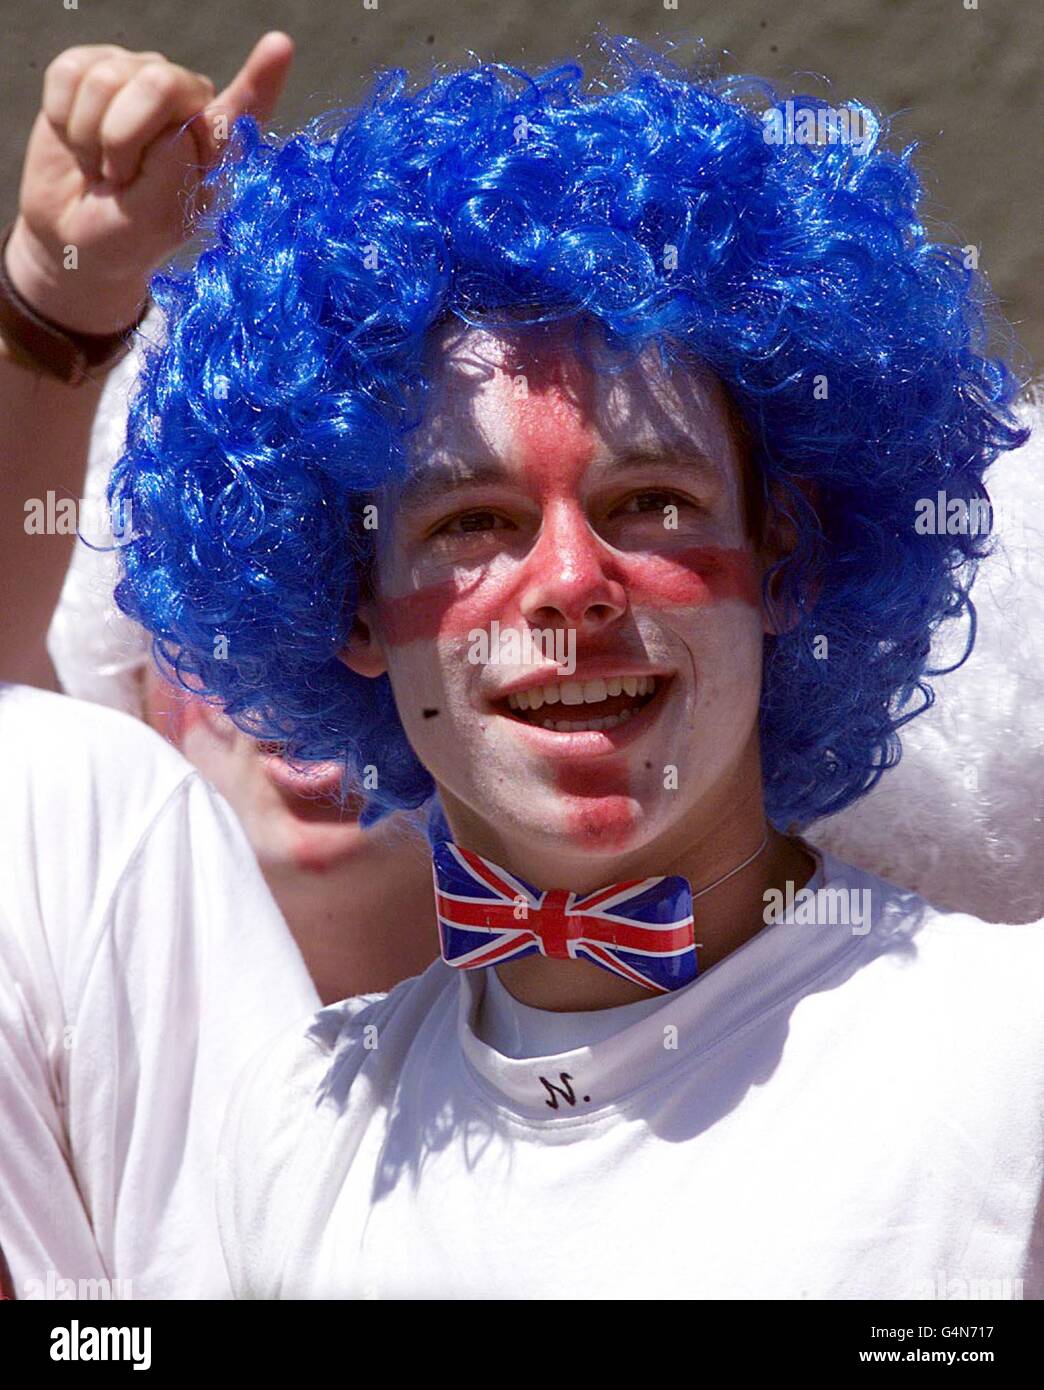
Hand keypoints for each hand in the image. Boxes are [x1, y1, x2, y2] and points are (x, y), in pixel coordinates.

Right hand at [5, 32, 293, 333]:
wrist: (71, 236)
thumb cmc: (124, 234)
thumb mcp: (157, 217)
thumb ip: (173, 167)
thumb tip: (169, 119)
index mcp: (213, 146)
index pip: (245, 107)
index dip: (261, 77)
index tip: (280, 47)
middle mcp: (181, 103)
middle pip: (158, 83)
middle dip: (124, 137)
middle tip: (119, 177)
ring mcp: (136, 81)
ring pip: (107, 79)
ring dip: (90, 137)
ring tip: (100, 168)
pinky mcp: (90, 71)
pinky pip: (69, 73)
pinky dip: (64, 119)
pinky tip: (77, 144)